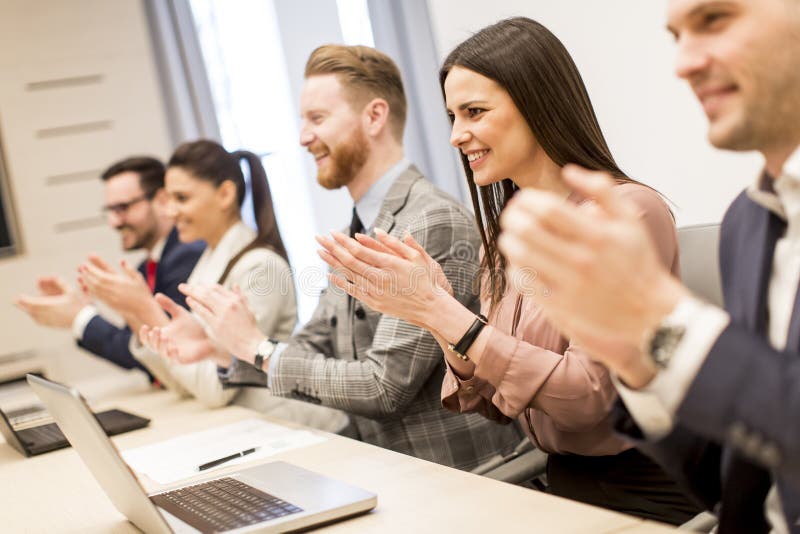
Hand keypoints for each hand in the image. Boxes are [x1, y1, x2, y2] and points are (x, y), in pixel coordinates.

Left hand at [14, 276, 88, 327]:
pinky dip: (34, 315)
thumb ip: (61, 283)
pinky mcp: (49, 325)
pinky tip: (34, 313)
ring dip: (28, 310)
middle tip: (16, 301)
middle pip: (30, 309)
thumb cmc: (78, 306)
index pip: (33, 302)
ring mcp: (48, 321)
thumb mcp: (71, 291)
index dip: (25, 300)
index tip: (19, 297)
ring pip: (33, 315)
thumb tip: (54, 276)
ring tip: (23, 305)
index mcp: (51, 305)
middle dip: (23, 304)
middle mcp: (47, 314)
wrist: (83, 321)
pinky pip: (38, 320)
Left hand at [78, 255, 165, 328]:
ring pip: (95, 290)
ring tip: (81, 276)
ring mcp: (111, 298)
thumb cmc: (143, 293)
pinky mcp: (110, 304)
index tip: (85, 264)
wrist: (144, 309)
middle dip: (86, 274)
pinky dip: (90, 291)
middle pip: (95, 282)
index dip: (91, 270)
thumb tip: (121, 260)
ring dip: (86, 282)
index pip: (101, 275)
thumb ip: (129, 269)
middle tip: (80, 267)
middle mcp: (114, 291)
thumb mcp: (138, 279)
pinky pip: (97, 297)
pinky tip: (86, 287)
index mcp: (120, 283)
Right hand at [139, 294, 229, 365]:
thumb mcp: (180, 314)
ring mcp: (174, 354)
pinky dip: (172, 354)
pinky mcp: (184, 359)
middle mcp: (165, 347)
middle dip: (152, 339)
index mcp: (162, 337)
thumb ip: (169, 305)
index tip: (145, 326)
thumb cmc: (193, 328)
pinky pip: (175, 359)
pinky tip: (174, 346)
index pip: (147, 339)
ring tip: (165, 337)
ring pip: (162, 353)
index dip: (144, 334)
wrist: (210, 338)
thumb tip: (156, 294)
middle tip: (156, 330)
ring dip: (161, 345)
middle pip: (152, 346)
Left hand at [179, 283, 262, 363]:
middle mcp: (229, 304)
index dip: (204, 286)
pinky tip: (188, 301)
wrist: (251, 344)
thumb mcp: (249, 309)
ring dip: (192, 293)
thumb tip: (234, 285)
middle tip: (183, 286)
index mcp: (236, 300)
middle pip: (208, 291)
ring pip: (204, 298)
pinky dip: (195, 305)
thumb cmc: (250, 328)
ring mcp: (222, 314)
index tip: (196, 286)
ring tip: (183, 290)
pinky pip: (203, 311)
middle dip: (194, 287)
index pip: (217, 288)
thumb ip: (241, 296)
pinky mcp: (216, 324)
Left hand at [315, 229, 453, 328]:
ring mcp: (375, 292)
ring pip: (348, 275)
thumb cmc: (425, 280)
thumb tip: (376, 230)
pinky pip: (353, 291)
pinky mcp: (374, 303)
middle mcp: (379, 279)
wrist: (430, 308)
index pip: (359, 250)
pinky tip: (330, 275)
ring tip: (319, 252)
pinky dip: (341, 283)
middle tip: (318, 238)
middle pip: (349, 261)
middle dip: (332, 248)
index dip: (343, 241)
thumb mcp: (416, 257)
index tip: (332, 232)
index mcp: (390, 264)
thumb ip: (395, 243)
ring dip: (332, 263)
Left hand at [497, 165, 686, 386]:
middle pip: (528, 230)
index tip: (523, 198)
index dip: (527, 199)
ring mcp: (570, 285)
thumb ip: (601, 190)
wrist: (649, 311)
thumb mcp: (629, 219)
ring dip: (508, 241)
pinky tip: (519, 260)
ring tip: (511, 235)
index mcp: (598, 235)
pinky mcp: (561, 306)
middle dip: (512, 217)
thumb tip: (568, 171)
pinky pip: (524, 283)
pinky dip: (515, 267)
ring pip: (521, 256)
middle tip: (511, 215)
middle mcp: (582, 260)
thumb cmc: (638, 260)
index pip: (548, 209)